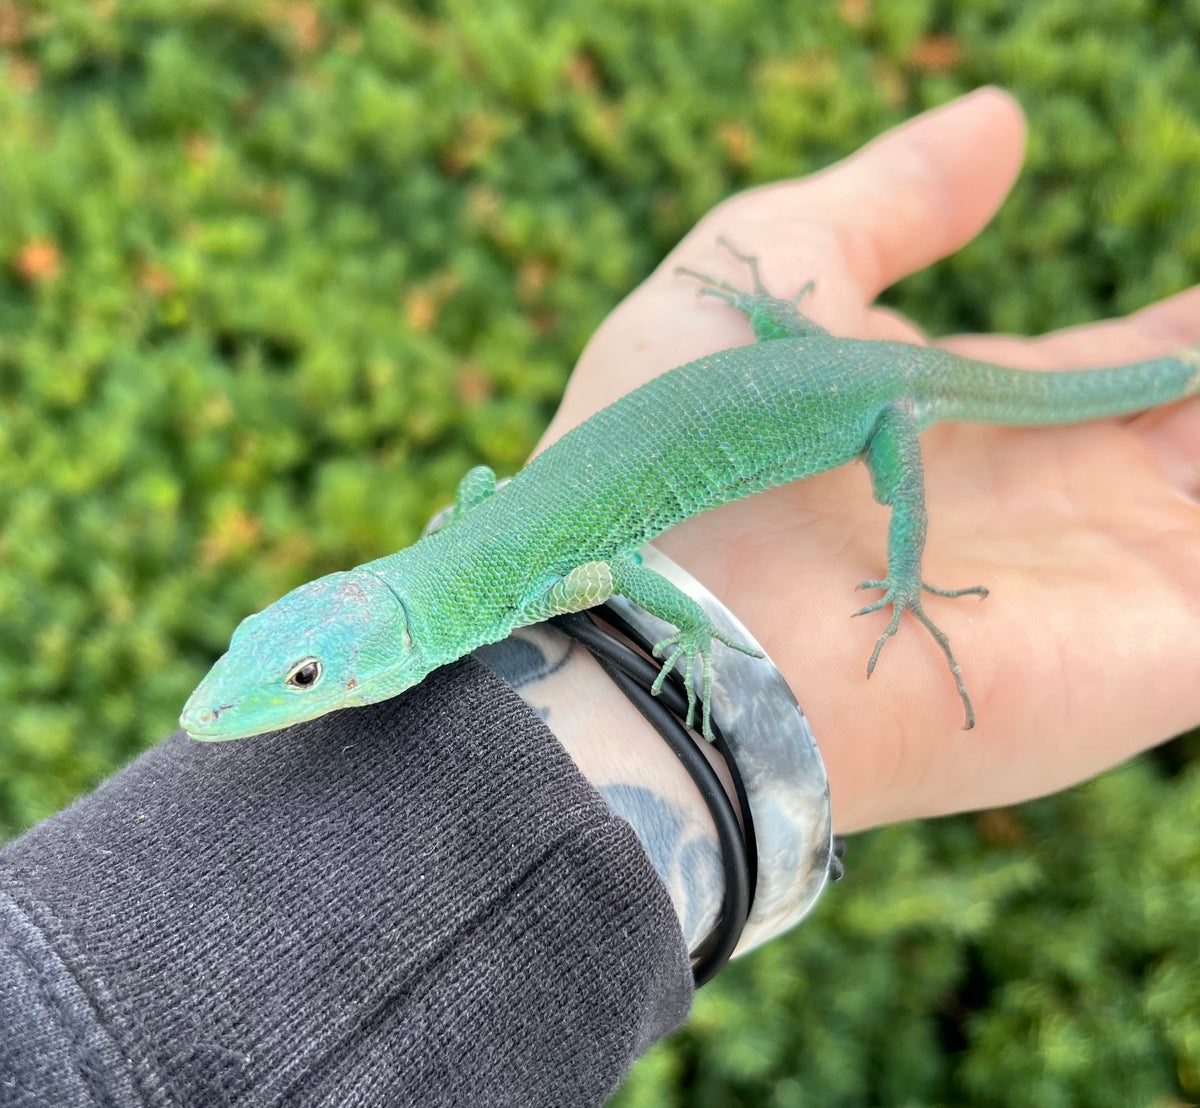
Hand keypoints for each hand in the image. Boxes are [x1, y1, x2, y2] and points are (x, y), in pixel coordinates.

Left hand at [536, 87, 1199, 834]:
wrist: (677, 620)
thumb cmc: (694, 438)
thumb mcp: (781, 274)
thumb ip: (889, 202)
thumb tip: (1005, 119)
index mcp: (951, 422)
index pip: (1086, 378)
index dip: (1163, 338)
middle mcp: (1035, 506)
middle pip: (1171, 435)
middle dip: (1196, 384)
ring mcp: (1102, 584)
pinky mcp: (1148, 658)